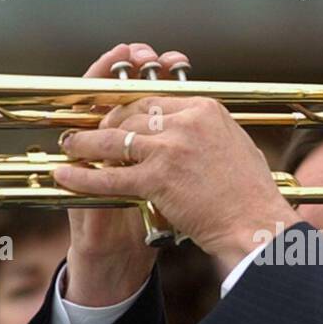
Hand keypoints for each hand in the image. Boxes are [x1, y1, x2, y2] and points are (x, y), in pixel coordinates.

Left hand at [54, 65, 301, 275]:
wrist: (255, 224)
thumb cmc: (251, 195)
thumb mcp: (235, 147)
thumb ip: (210, 134)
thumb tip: (194, 133)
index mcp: (206, 109)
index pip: (156, 99)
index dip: (130, 108)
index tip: (117, 116)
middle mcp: (186, 121)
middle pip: (132, 114)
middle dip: (107, 123)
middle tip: (91, 132)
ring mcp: (170, 148)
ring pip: (115, 139)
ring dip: (86, 143)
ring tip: (70, 145)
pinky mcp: (158, 178)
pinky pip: (110, 175)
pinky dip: (83, 177)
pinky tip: (66, 176)